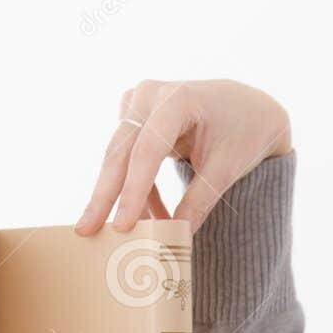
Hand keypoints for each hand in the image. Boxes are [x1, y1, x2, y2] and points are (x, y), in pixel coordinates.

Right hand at [75, 78, 291, 236]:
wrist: (246, 106)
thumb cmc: (243, 132)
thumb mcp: (228, 168)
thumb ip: (199, 200)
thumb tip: (174, 238)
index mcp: (179, 99)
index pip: (148, 150)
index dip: (133, 190)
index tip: (122, 226)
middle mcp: (151, 95)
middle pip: (122, 151)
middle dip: (104, 195)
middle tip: (85, 231)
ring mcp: (139, 103)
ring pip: (120, 158)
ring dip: (126, 198)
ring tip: (130, 235)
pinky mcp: (135, 118)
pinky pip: (130, 160)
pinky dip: (140, 189)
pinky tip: (154, 216)